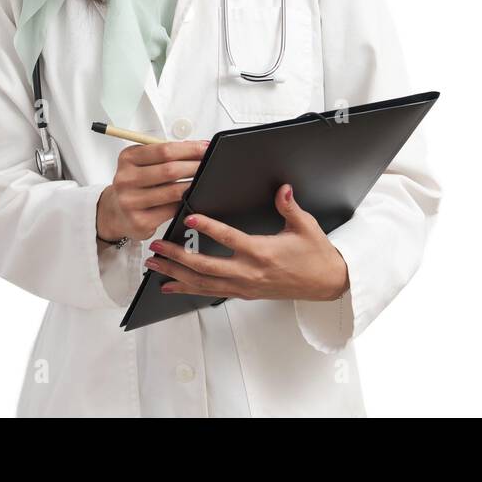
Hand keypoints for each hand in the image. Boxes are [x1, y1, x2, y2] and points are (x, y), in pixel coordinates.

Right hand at [96, 139, 208, 242]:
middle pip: (170, 170)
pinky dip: (185, 203)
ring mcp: (131, 201)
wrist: (115, 212)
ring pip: (173, 191)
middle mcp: (126, 179)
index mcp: (127, 159)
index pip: (164, 150)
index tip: (205, 148)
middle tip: (209, 164)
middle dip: (195, 166)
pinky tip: (192, 198)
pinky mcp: (140, 221)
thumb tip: (198, 147)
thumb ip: (164, 154)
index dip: (189, 149)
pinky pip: (171, 210)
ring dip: (193, 185)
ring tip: (204, 180)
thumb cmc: (135, 184)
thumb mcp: (141, 162)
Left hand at [143, 184, 349, 301]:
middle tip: (156, 246)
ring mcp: (244, 286)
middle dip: (177, 256)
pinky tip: (171, 286)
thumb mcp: (305, 226)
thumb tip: (282, 188)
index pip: (229, 238)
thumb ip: (289, 207)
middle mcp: (249, 273)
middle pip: (205, 267)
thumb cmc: (315, 255)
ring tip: (154, 265)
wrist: (326, 283)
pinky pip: (210, 292)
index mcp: (262, 253)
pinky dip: (188, 289)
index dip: (208, 227)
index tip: (189, 216)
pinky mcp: (244, 293)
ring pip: (203, 283)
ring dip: (176, 274)